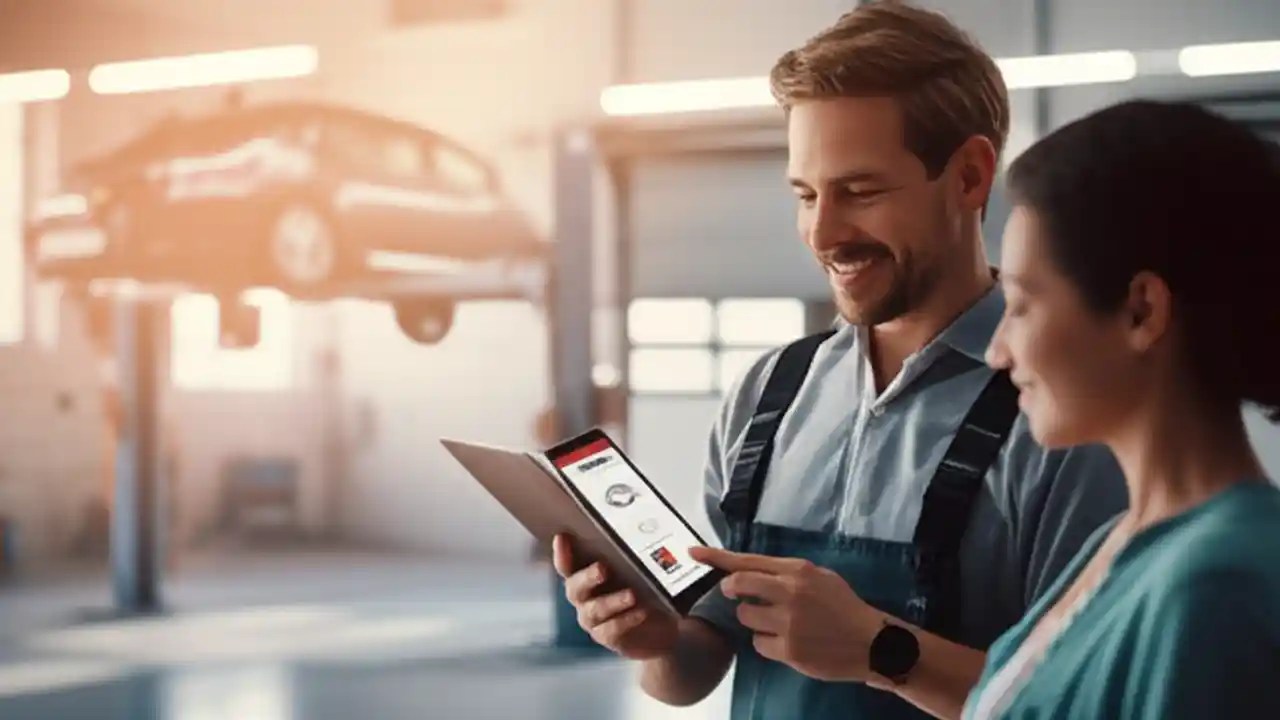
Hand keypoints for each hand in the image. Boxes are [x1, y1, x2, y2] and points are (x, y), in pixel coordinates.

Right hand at [552, 534, 677, 659]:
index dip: (562, 553)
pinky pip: (610, 630)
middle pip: (575, 587)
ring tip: (632, 595)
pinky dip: (625, 620)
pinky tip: (641, 612)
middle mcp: (583, 597)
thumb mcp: (649, 572)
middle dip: (587, 577)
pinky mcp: (606, 637)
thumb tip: (666, 541)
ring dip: (612, 601)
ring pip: (593, 610)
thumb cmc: (650, 591)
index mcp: (586, 575)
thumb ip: (650, 557)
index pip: (567, 564)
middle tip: (602, 568)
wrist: (663, 629)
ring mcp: (592, 619)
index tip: (562, 537)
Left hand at [689, 546, 885, 681]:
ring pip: (745, 616)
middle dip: (730, 590)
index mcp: (797, 570)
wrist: (871, 642)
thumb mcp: (819, 577)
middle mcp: (790, 592)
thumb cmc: (842, 606)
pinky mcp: (788, 649)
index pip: (747, 560)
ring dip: (753, 620)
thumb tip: (748, 571)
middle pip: (738, 585)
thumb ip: (785, 573)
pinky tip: (787, 642)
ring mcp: (788, 622)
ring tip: (777, 623)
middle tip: (735, 594)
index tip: (693, 553)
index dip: (716, 557)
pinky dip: (766, 643)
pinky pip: (758, 643)